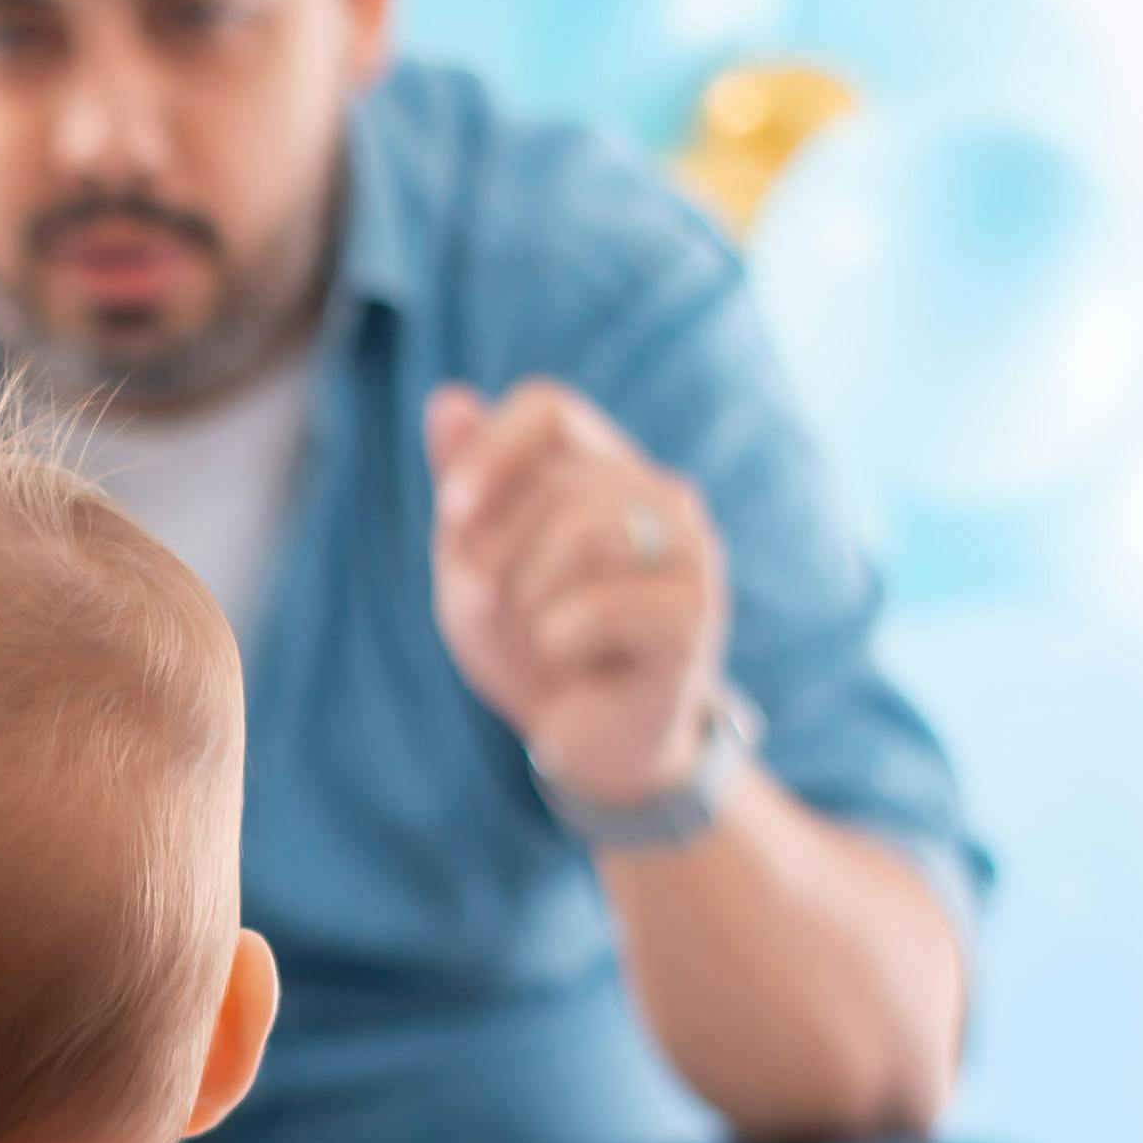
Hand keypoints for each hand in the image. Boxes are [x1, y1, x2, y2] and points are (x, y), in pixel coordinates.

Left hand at [425, 378, 727, 813]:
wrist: (592, 744)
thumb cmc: (534, 647)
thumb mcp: (477, 569)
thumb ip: (465, 491)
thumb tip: (448, 398)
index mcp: (605, 468)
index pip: (549, 407)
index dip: (492, 450)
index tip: (451, 515)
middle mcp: (662, 494)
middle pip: (556, 485)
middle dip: (496, 557)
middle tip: (496, 614)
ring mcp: (691, 550)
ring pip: (583, 534)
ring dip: (526, 602)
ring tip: (536, 639)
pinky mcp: (695, 613)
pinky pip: (598, 607)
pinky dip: (555, 643)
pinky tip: (569, 665)